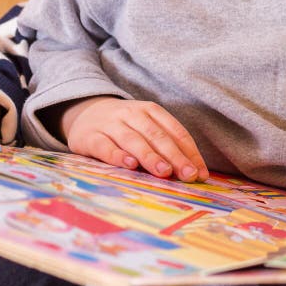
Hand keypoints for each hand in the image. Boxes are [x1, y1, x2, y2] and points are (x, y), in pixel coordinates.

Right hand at [60, 96, 208, 181]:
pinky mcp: (91, 137)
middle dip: (175, 156)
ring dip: (150, 156)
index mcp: (151, 111)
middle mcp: (133, 114)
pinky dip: (119, 156)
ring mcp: (111, 124)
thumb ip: (165, 145)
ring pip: (133, 140)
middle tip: (188, 174)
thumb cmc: (125, 126)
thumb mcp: (145, 127)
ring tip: (165, 171)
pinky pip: (106, 147)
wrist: (85, 113)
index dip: (190, 152)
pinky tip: (130, 166)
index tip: (200, 173)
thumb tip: (191, 171)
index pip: (175, 131)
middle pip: (157, 135)